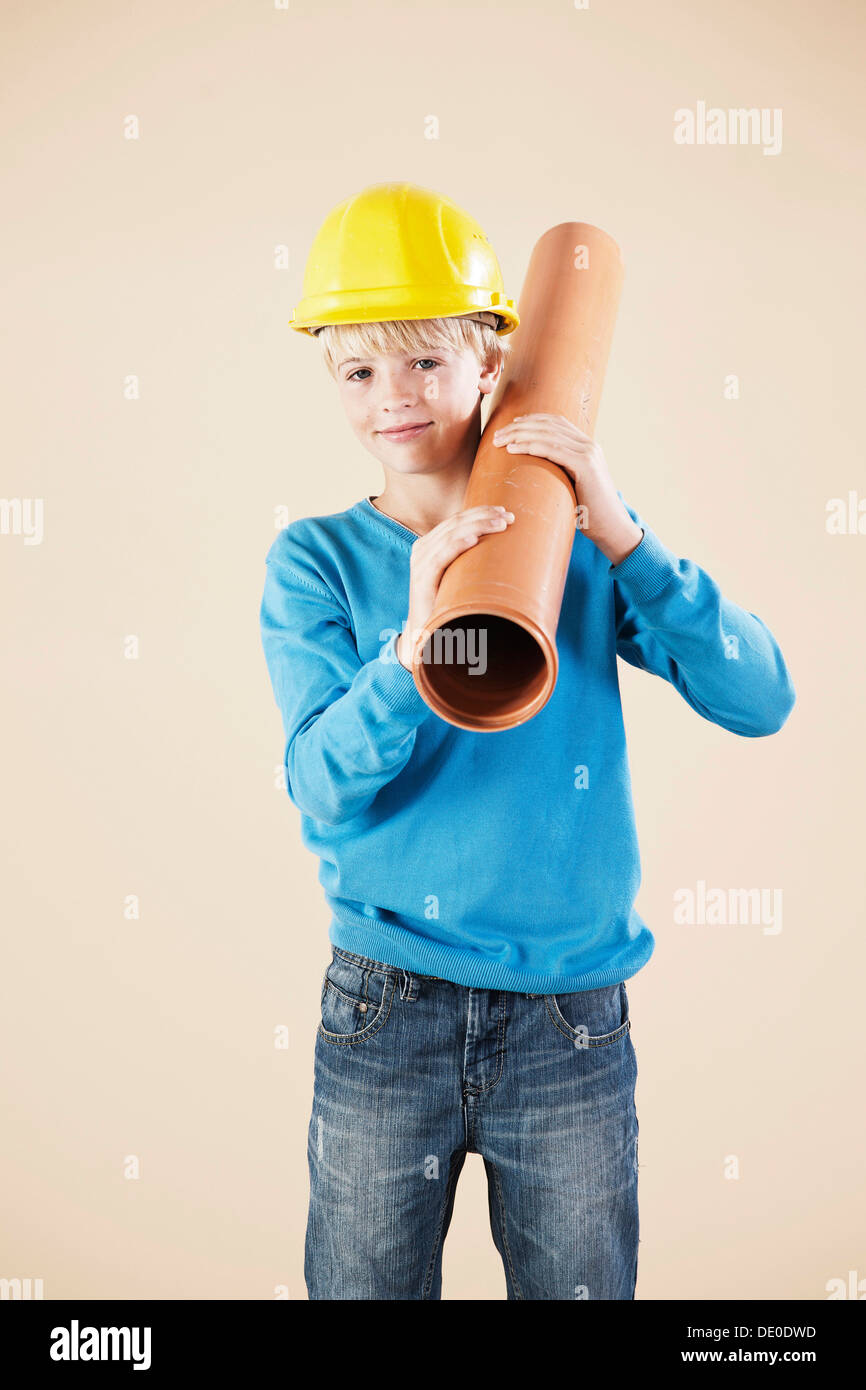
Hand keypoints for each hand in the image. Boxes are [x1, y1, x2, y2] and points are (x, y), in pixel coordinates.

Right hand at [396, 505, 514, 668]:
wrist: (426, 634)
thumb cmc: (447, 604)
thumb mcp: (459, 577)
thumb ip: (470, 561)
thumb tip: (503, 550)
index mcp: (431, 544)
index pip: (457, 520)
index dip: (480, 512)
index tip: (504, 512)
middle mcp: (423, 549)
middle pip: (456, 523)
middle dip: (484, 516)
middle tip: (509, 516)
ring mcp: (421, 563)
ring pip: (451, 534)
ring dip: (478, 526)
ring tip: (500, 524)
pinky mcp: (421, 579)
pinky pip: (440, 556)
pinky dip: (457, 545)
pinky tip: (474, 538)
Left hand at [491, 413, 642, 564]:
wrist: (612, 528)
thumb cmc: (590, 513)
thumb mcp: (573, 487)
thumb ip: (560, 474)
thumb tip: (535, 476)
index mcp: (586, 446)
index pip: (556, 422)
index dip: (531, 420)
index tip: (511, 426)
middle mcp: (589, 445)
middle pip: (549, 424)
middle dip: (520, 427)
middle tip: (497, 434)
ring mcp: (589, 453)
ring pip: (548, 434)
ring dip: (520, 435)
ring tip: (500, 441)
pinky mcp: (586, 465)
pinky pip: (553, 449)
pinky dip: (531, 446)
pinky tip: (513, 449)